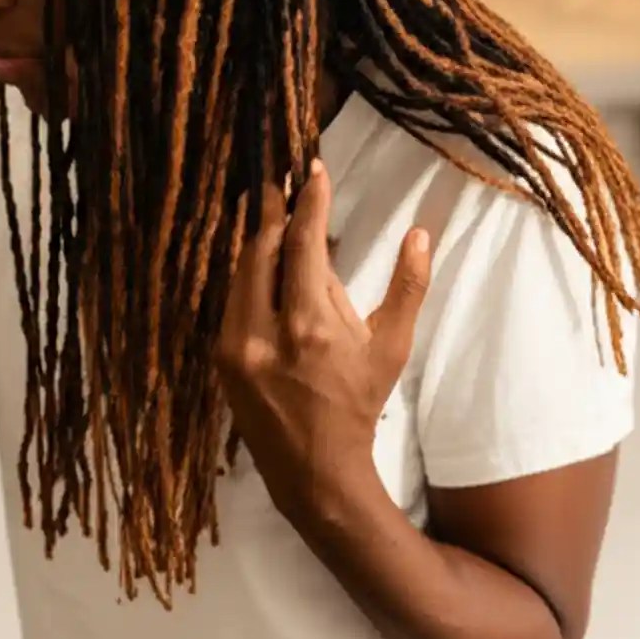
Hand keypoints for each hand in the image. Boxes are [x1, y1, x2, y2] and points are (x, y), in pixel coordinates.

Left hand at [215, 160, 431, 518]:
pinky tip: (262, 261)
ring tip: (274, 212)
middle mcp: (263, 333)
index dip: (308, 202)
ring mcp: (234, 346)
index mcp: (309, 327)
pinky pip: (232, 301)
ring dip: (260, 241)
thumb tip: (419, 233)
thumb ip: (406, 288)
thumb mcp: (391, 349)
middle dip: (274, 212)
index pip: (304, 246)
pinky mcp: (219, 358)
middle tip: (283, 180)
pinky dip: (249, 276)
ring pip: (241, 273)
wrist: (314, 470)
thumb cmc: (358, 406)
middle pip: (262, 250)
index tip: (311, 168)